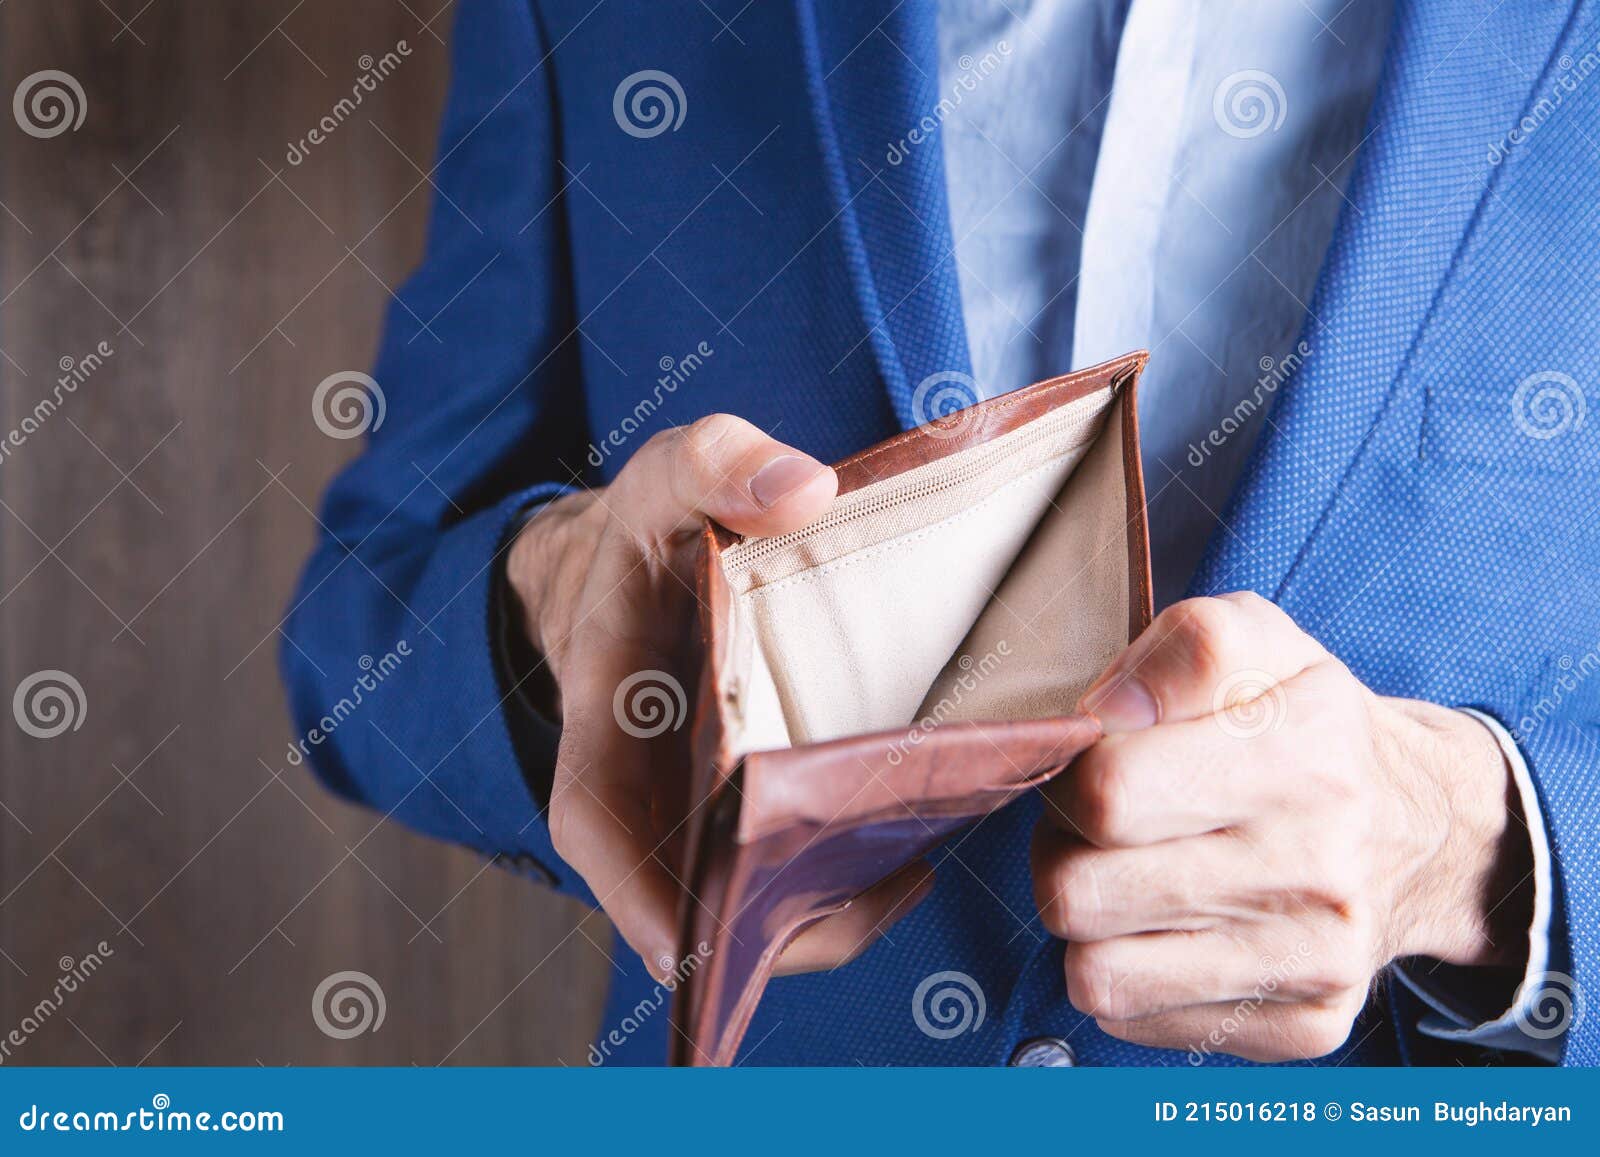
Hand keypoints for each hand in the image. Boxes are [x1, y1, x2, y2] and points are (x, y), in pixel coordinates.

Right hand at [507, 415, 934, 980]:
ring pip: (742, 895)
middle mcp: (642, 784)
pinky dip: (837, 873)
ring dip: (820, 908)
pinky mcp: (743, 806)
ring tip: (913, 872)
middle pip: (685, 893)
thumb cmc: (650, 527)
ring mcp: (692, 805)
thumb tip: (803, 490)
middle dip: (773, 924)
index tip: (700, 950)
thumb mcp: (671, 473)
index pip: (597, 828)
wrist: (645, 555)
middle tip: (883, 890)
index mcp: (605, 717)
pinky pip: (781, 863)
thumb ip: (721, 464)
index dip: (639, 901)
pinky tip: (908, 847)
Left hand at [1031, 592, 1532, 1060]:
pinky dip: (1132, 974)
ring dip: (1088, 924)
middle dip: (1061, 852)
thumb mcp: (1259, 640)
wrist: (1427, 828)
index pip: (1107, 794)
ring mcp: (1313, 960)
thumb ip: (1175, 651)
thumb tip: (1099, 718)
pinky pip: (1140, 1020)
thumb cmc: (1310, 726)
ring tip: (1126, 876)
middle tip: (1097, 828)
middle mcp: (1315, 866)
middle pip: (1079, 894)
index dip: (1068, 776)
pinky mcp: (1306, 1026)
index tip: (1091, 765)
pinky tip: (1169, 927)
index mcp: (1302, 754)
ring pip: (1096, 973)